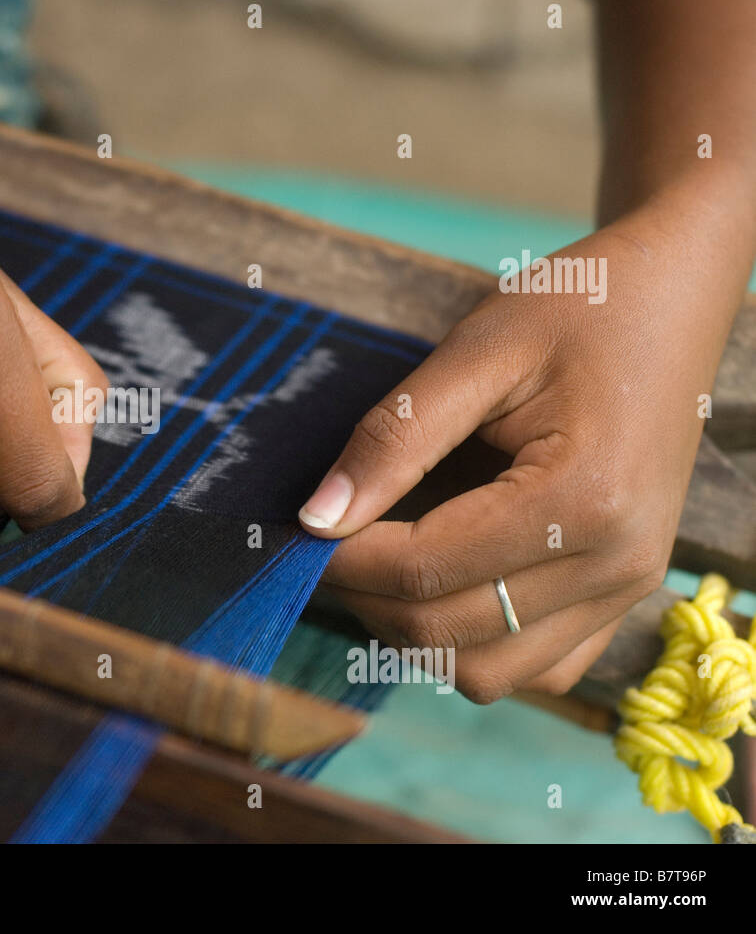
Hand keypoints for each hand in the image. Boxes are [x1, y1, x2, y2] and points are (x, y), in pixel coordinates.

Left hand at [298, 197, 742, 701]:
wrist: (675, 300)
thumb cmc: (579, 309)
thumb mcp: (476, 353)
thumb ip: (393, 438)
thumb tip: (316, 518)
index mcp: (582, 500)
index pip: (424, 570)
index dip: (342, 558)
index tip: (298, 528)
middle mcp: (616, 565)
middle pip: (446, 632)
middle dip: (366, 595)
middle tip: (329, 539)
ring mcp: (628, 591)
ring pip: (486, 672)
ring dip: (413, 630)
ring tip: (383, 559)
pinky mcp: (625, 598)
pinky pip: (535, 668)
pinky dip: (473, 644)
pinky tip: (443, 582)